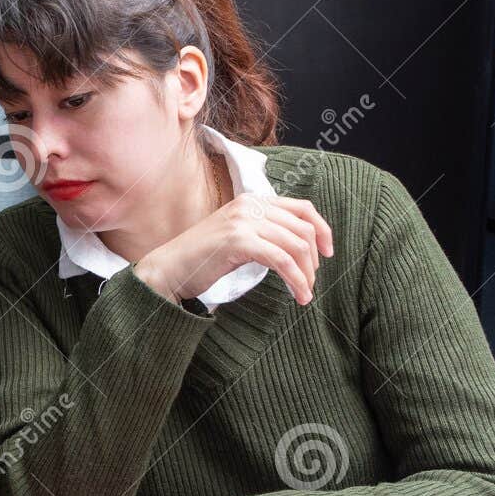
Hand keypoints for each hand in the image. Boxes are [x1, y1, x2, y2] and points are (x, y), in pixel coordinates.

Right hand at [135, 194, 333, 306]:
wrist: (168, 269)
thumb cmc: (202, 259)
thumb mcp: (238, 237)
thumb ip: (264, 233)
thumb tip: (299, 247)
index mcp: (251, 200)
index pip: (302, 208)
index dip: (322, 230)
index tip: (327, 254)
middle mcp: (249, 205)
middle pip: (303, 228)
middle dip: (314, 259)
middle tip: (310, 283)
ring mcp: (242, 221)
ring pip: (295, 245)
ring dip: (306, 274)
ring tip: (304, 294)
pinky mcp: (237, 241)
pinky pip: (281, 259)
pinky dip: (295, 279)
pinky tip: (297, 295)